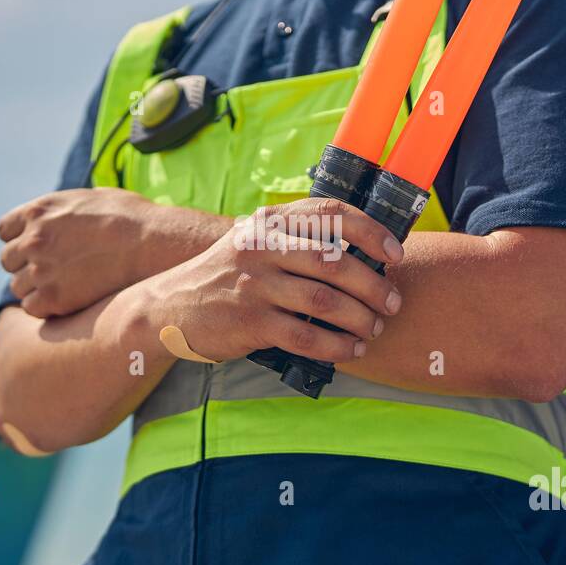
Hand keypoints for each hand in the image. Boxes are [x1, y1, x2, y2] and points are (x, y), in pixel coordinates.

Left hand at [0, 187, 153, 317]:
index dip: (20, 240)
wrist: (152, 244)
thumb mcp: (92, 197)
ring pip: (18, 287)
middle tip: (51, 271)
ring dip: (36, 289)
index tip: (36, 249)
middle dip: (26, 265)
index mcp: (38, 211)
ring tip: (63, 288)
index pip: (5, 230)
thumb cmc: (133, 217)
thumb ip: (65, 208)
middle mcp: (33, 239)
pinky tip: (66, 302)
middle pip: (8, 260)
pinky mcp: (54, 298)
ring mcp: (41, 269)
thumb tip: (63, 214)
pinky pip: (32, 308)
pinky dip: (46, 308)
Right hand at [146, 198, 405, 362]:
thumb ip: (297, 240)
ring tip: (373, 329)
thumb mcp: (254, 243)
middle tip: (392, 303)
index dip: (371, 232)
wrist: (170, 307)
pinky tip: (350, 351)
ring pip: (324, 300)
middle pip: (335, 261)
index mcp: (270, 222)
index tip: (395, 255)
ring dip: (359, 318)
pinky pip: (305, 335)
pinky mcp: (249, 322)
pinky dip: (335, 346)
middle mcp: (262, 247)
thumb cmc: (228, 276)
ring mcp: (254, 284)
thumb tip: (364, 254)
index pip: (330, 213)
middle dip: (373, 285)